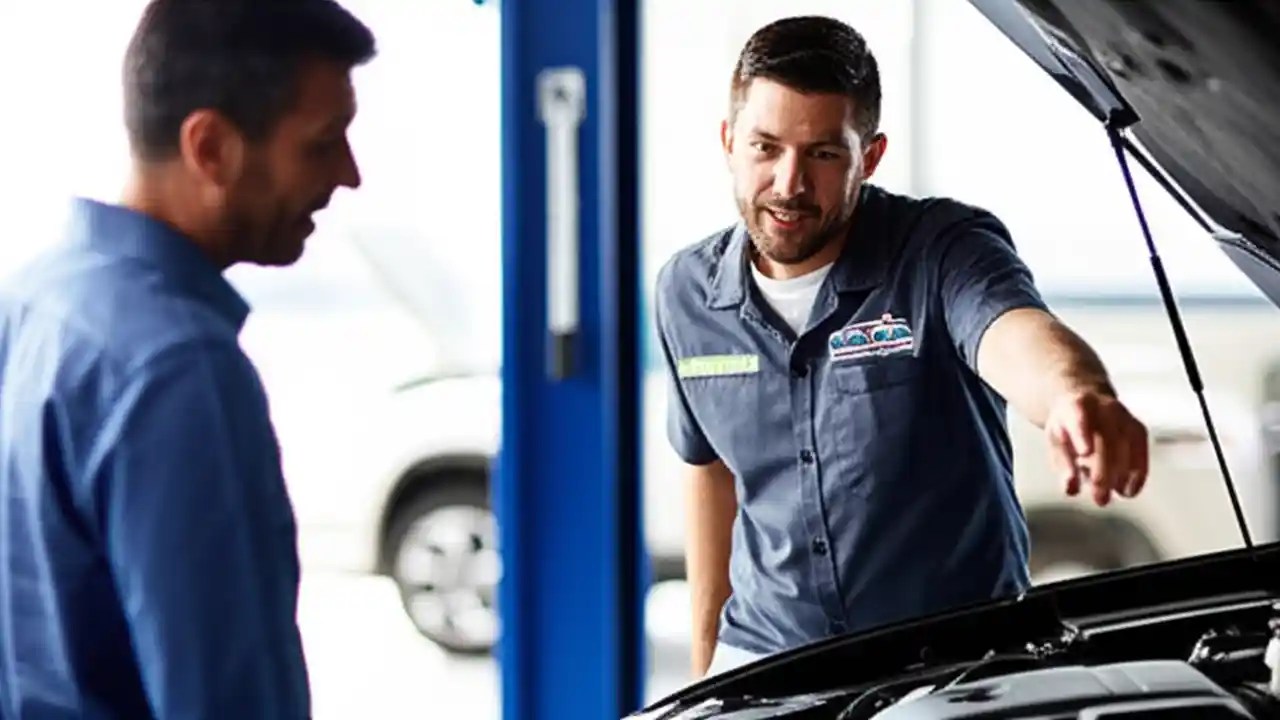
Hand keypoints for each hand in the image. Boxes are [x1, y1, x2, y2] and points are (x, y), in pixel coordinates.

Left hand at [1044, 388, 1148, 506]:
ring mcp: (1124, 417)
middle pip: (1107, 440)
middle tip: (1099, 499)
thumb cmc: (1067, 426)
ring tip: (1106, 498)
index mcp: (1076, 405)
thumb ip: (1063, 463)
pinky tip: (1128, 491)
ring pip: (1126, 448)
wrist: (1085, 402)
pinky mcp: (1138, 428)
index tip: (1085, 453)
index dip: (1082, 433)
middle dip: (1104, 473)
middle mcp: (1103, 408)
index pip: (1078, 417)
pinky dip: (1137, 474)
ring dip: (1119, 477)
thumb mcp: (1056, 440)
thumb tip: (1071, 489)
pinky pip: (1141, 452)